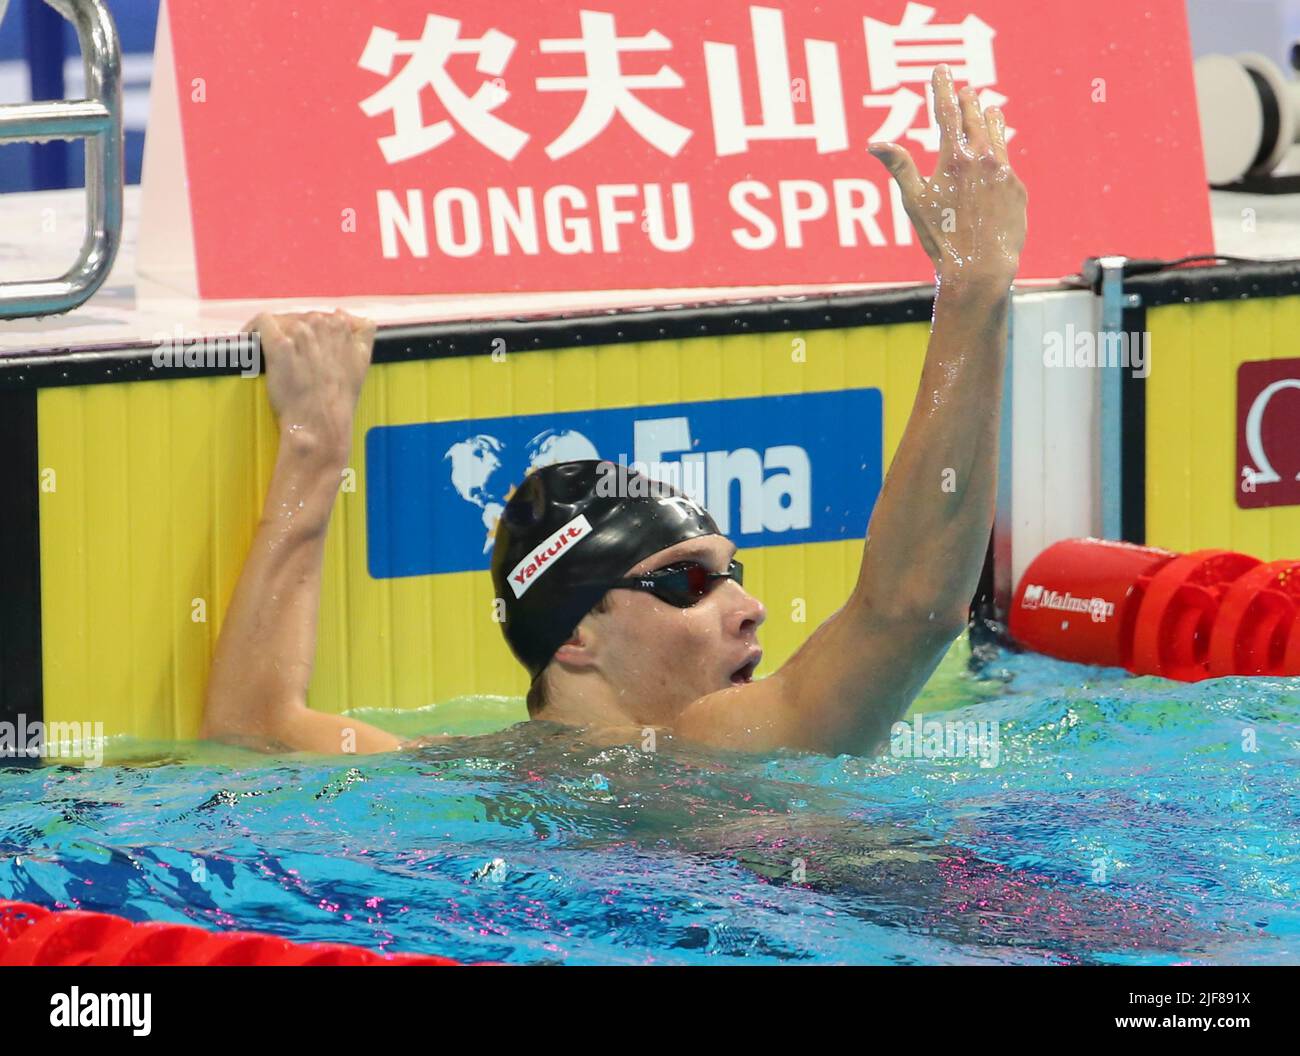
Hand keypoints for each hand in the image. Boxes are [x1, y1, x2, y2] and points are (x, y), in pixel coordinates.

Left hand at [243, 309, 375, 460]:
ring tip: (272, 355)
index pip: (329, 316)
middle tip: (293, 357)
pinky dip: (254, 329)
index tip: (311, 348)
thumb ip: (362, 338)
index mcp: (345, 330)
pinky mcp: (280, 344)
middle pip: (306, 318)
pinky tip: (250, 341)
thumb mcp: (362, 365)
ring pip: (284, 320)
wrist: (321, 423)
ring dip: (278, 334)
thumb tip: (357, 319)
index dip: (319, 333)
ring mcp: (303, 334)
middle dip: (299, 334)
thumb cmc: (339, 401)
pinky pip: (263, 322)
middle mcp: (325, 326)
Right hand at [868, 64, 1026, 284]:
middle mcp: (983, 158)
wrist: (980, 267)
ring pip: (997, 134)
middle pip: (975, 117)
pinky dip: (998, 156)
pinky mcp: (1017, 188)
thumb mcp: (914, 202)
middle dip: (967, 100)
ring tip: (988, 109)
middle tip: (964, 90)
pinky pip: (1006, 164)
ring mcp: (1004, 172)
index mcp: (954, 158)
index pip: (947, 111)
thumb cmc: (941, 238)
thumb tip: (875, 144)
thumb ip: (899, 166)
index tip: (941, 71)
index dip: (942, 87)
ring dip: (989, 119)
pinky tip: (995, 159)